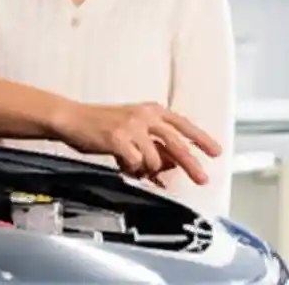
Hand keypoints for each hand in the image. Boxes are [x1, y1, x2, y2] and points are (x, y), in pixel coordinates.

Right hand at [50, 101, 220, 183]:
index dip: (201, 138)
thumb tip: (172, 164)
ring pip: (155, 159)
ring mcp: (132, 126)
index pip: (183, 124)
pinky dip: (130, 168)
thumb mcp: (132, 126)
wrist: (72, 118)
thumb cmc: (101, 124)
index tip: (216, 152)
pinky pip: (135, 164)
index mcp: (151, 109)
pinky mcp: (118, 139)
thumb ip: (153, 141)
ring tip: (130, 163)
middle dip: (192, 164)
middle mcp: (144, 115)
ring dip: (145, 168)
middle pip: (177, 143)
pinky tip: (120, 162)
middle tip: (203, 179)